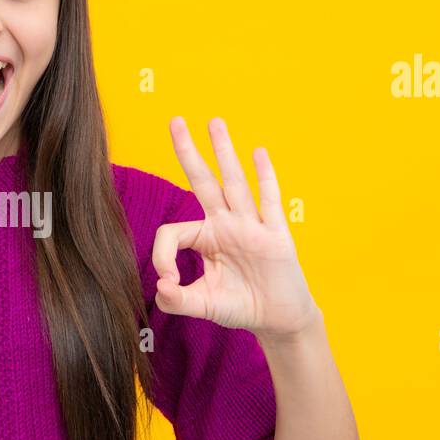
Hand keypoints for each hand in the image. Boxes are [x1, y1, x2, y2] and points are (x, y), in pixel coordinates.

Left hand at [152, 116, 319, 340]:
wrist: (278, 319)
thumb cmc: (240, 305)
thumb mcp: (202, 305)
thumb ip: (177, 301)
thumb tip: (161, 287)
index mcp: (206, 237)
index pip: (173, 232)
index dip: (162, 256)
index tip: (168, 282)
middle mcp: (226, 224)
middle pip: (203, 181)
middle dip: (188, 152)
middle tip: (174, 120)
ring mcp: (251, 226)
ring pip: (234, 184)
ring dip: (224, 152)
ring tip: (214, 122)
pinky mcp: (276, 236)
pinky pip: (269, 202)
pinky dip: (265, 177)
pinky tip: (258, 153)